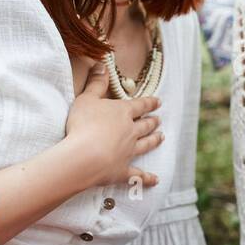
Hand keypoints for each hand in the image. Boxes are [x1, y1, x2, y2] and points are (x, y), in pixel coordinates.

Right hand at [64, 61, 162, 189]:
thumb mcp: (86, 98)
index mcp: (122, 113)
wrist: (84, 155)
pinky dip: (148, 178)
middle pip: (145, 125)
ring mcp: (129, 152)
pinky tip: (156, 180)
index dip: (149, 103)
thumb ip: (96, 82)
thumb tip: (102, 64)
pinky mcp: (123, 170)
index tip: (158, 102)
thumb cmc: (83, 124)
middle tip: (159, 120)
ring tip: (162, 138)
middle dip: (152, 122)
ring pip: (146, 145)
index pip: (140, 106)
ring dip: (154, 141)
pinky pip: (138, 175)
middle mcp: (130, 131)